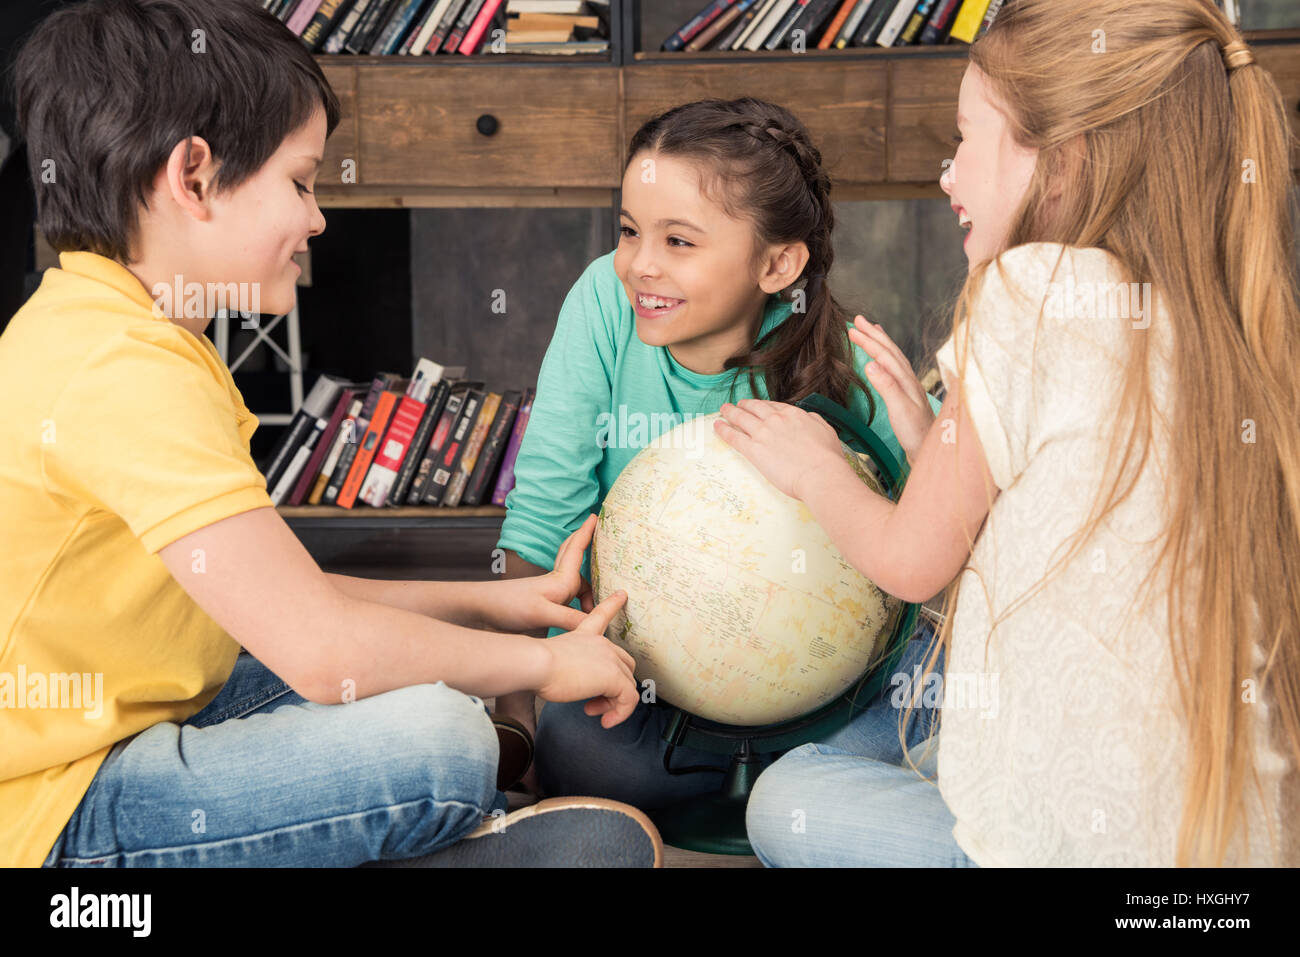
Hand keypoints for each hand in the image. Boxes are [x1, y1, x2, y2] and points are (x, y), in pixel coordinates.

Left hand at [482, 515, 597, 633]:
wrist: (480, 613)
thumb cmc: (508, 606)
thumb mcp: (542, 613)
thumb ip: (571, 619)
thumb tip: (596, 624)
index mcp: (560, 581)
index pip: (577, 550)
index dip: (587, 533)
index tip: (595, 515)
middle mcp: (557, 585)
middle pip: (575, 560)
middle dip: (587, 547)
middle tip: (599, 539)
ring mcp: (549, 595)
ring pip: (576, 586)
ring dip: (589, 590)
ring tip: (598, 606)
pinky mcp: (542, 609)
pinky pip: (569, 602)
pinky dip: (578, 606)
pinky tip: (579, 617)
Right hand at [537, 590, 640, 728]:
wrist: (535, 663)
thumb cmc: (534, 664)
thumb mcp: (551, 660)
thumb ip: (564, 667)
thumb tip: (563, 682)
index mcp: (584, 635)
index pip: (602, 615)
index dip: (613, 605)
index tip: (622, 594)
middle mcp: (601, 643)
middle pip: (625, 664)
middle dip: (615, 686)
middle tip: (594, 703)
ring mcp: (610, 659)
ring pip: (628, 685)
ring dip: (614, 704)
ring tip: (596, 713)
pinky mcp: (614, 677)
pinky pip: (628, 700)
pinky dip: (620, 714)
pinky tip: (604, 721)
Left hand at [714, 399, 850, 500]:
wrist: (820, 474)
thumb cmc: (827, 458)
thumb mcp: (826, 430)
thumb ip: (813, 420)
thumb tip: (807, 417)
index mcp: (793, 414)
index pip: (773, 406)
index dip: (762, 405)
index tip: (757, 406)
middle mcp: (775, 419)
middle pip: (754, 407)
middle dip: (744, 405)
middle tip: (737, 405)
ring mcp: (763, 433)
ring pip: (741, 417)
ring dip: (730, 412)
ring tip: (723, 410)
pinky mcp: (753, 449)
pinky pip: (733, 436)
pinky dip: (723, 430)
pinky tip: (717, 426)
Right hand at [850, 315, 935, 463]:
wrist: (930, 449)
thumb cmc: (915, 433)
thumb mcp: (899, 409)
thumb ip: (886, 386)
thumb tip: (870, 363)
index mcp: (906, 380)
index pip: (884, 354)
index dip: (868, 341)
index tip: (852, 329)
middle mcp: (909, 379)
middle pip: (890, 350)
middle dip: (873, 334)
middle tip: (857, 320)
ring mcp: (909, 386)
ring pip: (894, 357)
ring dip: (881, 342)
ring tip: (872, 330)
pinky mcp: (907, 394)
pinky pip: (895, 367)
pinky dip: (887, 357)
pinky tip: (882, 360)